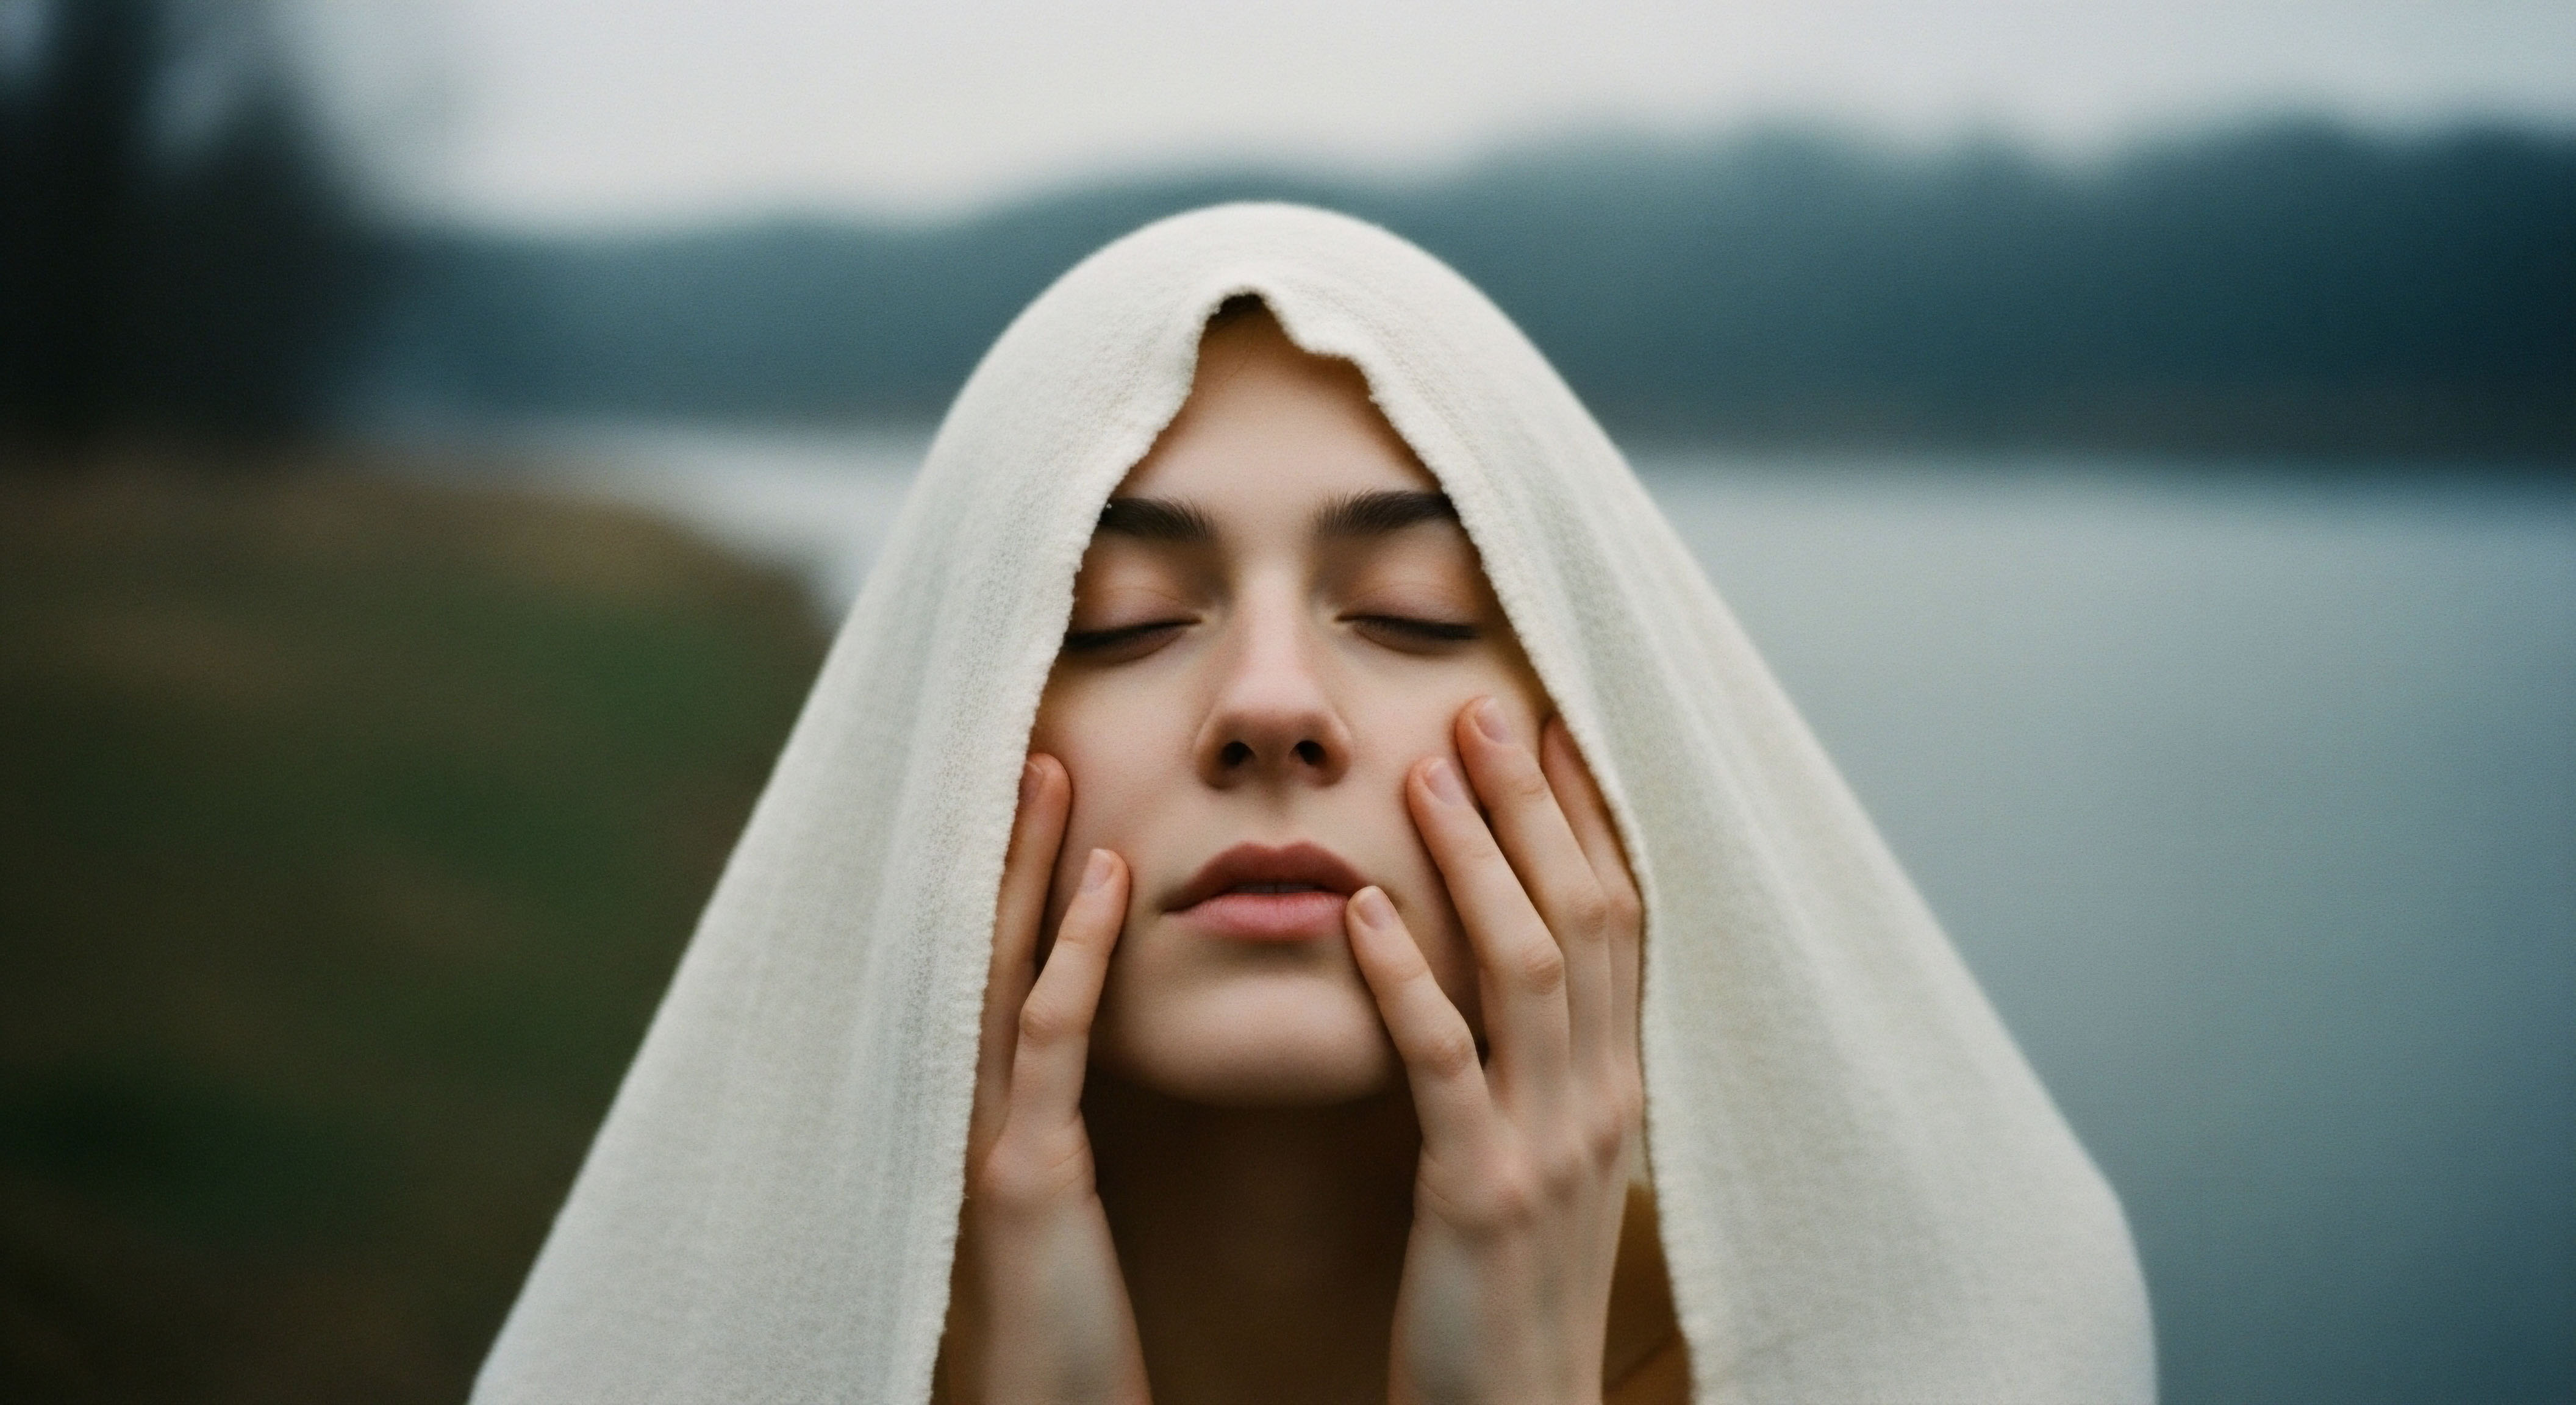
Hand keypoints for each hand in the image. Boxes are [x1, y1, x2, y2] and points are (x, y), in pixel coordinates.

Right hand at [937, 756, 1150, 1404]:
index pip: (1000, 975)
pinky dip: (1071, 951)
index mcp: (996, 1120)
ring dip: (1026, 867)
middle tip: (1024, 740)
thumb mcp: (1059, 1217)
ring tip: (1049, 770)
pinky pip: (1049, 1042)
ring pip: (1003, 972)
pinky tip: (1103, 879)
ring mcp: (989, 1142)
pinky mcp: (1025, 1181)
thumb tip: (1072, 1088)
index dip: (1012, 882)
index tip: (1035, 790)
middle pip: (982, 950)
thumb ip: (1059, 1139)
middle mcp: (973, 1114)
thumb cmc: (1069, 1340)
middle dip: (1000, 846)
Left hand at [1346, 703, 1645, 1404]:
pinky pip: (1444, 1063)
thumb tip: (1507, 974)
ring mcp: (1548, 1143)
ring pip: (1524, 967)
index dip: (1586, 817)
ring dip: (1477, 858)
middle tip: (1482, 710)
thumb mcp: (1542, 1155)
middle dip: (1534, 806)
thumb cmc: (1512, 1285)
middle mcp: (1600, 1098)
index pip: (1616, 919)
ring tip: (1429, 772)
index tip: (1546, 725)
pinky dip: (1406, 976)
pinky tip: (1364, 909)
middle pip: (1581, 917)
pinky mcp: (1478, 1191)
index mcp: (1615, 1084)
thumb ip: (1533, 1064)